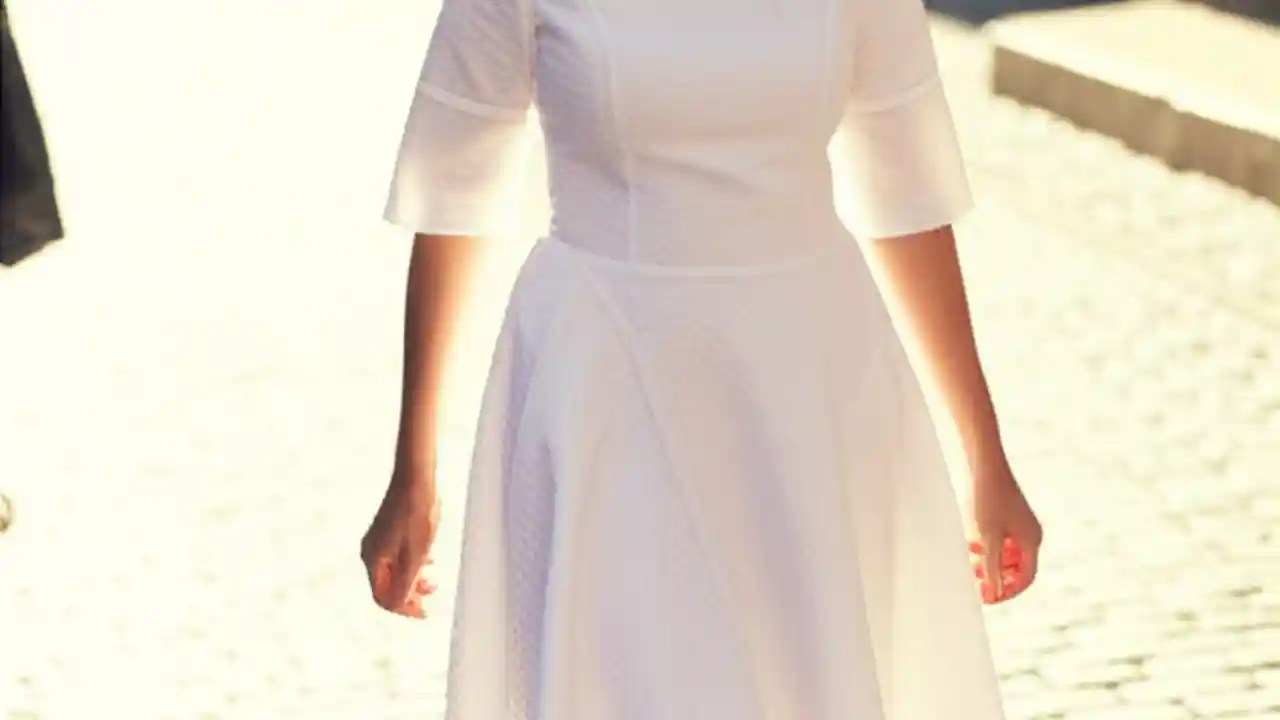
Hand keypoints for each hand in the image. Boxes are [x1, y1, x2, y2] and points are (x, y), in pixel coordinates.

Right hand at [361, 473, 440, 617]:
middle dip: (409, 596)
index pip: (382, 597)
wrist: (416, 477)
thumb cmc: (417, 514)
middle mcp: (370, 552)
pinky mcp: (388, 530)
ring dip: (412, 581)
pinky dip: (412, 565)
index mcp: (373, 560)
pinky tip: (429, 561)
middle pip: (386, 586)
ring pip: (393, 572)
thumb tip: (400, 604)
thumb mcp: (416, 553)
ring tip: (432, 581)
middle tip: (430, 598)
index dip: (404, 609)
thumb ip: (407, 582)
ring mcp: (378, 540)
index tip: (426, 612)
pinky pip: (396, 557)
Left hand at [964, 457, 1041, 604]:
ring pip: (1001, 553)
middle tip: (972, 580)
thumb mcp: (986, 539)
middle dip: (993, 576)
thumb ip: (989, 569)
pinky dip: (981, 546)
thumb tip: (992, 595)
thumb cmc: (984, 500)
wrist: (979, 462)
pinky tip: (965, 542)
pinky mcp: (1000, 513)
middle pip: (1013, 567)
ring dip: (985, 561)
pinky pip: (994, 539)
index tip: (986, 599)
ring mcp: (1015, 522)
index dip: (1007, 591)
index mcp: (1031, 540)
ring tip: (967, 559)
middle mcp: (1027, 532)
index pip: (1026, 578)